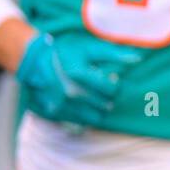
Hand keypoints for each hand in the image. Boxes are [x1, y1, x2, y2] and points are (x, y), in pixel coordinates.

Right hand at [16, 33, 140, 125]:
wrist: (30, 61)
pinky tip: (81, 104)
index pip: (112, 89)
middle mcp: (71, 92)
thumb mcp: (86, 46)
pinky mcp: (55, 114)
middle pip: (105, 105)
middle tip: (100, 88)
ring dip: (97, 109)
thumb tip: (138, 58)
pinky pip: (80, 123)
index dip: (113, 83)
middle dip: (106, 97)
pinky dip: (84, 115)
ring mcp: (62, 105)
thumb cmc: (61, 51)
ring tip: (92, 97)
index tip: (108, 77)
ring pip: (95, 117)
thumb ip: (112, 52)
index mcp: (80, 74)